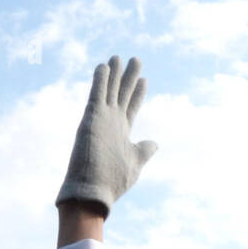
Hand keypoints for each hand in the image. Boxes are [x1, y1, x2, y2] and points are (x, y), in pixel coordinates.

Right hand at [56, 55, 156, 215]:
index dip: (138, 94)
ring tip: (119, 57)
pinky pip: (97, 95)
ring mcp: (102, 119)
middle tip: (136, 59)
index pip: (132, 107)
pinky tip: (105, 66)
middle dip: (128, 77)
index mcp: (122, 133)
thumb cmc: (113, 181)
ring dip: (115, 74)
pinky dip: (101, 80)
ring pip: (110, 90)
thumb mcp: (135, 164)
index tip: (144, 80)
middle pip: (122, 94)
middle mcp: (112, 123)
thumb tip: (155, 143)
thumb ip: (144, 151)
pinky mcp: (92, 119)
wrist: (93, 191)